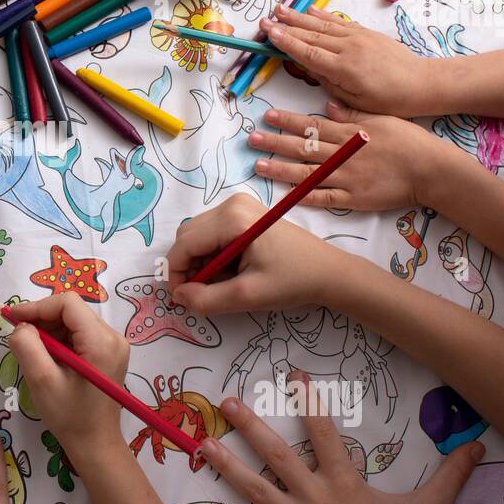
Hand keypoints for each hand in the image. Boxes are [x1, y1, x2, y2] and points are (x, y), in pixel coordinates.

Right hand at [3, 293, 129, 456]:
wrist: (95, 443)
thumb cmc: (69, 416)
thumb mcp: (41, 381)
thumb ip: (27, 346)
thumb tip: (20, 325)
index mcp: (101, 341)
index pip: (67, 303)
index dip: (37, 307)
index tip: (12, 319)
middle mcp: (113, 336)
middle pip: (71, 310)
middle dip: (42, 319)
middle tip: (20, 337)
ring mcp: (114, 344)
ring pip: (74, 320)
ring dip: (50, 330)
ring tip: (34, 351)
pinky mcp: (109, 352)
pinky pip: (80, 333)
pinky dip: (60, 339)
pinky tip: (49, 357)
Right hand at [166, 193, 348, 314]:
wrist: (328, 271)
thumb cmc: (293, 281)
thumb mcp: (247, 296)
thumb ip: (207, 299)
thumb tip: (179, 296)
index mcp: (232, 219)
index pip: (184, 244)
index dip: (176, 273)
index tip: (182, 298)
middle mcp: (231, 204)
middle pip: (188, 236)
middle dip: (189, 267)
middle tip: (205, 292)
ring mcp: (237, 205)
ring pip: (197, 236)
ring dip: (201, 262)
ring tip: (225, 282)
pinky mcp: (243, 212)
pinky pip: (212, 233)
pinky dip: (213, 255)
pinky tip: (232, 270)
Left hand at [189, 374, 482, 503]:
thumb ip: (450, 473)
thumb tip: (477, 445)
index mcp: (347, 483)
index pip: (324, 431)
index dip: (309, 399)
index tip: (293, 373)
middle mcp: (318, 499)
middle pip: (278, 455)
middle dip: (251, 425)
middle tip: (227, 401)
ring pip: (256, 491)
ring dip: (227, 468)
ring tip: (202, 445)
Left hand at [249, 102, 462, 210]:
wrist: (431, 170)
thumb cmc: (409, 141)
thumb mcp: (381, 119)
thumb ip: (353, 114)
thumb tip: (328, 106)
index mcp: (349, 133)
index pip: (312, 125)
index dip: (288, 121)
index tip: (268, 116)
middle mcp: (343, 154)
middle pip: (303, 147)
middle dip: (275, 143)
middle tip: (251, 140)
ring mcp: (346, 178)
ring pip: (306, 173)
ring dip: (280, 169)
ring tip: (258, 166)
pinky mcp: (353, 199)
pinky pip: (324, 199)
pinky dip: (305, 197)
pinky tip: (284, 196)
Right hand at [263, 6, 438, 116]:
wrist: (421, 83)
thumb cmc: (389, 100)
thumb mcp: (356, 101)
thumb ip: (330, 85)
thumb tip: (311, 69)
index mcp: (343, 68)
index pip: (307, 52)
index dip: (286, 42)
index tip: (269, 32)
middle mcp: (348, 48)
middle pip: (311, 34)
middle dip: (286, 26)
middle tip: (265, 19)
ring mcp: (358, 37)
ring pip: (323, 25)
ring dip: (299, 16)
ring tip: (281, 8)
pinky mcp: (366, 33)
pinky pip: (339, 22)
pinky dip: (323, 15)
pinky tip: (311, 10)